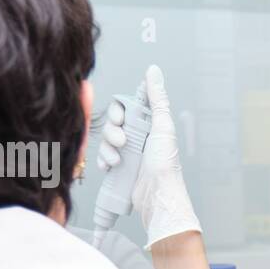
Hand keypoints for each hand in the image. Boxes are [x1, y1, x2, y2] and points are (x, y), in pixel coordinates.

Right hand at [96, 65, 200, 248]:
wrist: (158, 197)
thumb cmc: (166, 166)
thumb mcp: (163, 127)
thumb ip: (156, 99)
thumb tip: (153, 72)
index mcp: (149, 125)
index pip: (126, 107)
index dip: (119, 110)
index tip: (122, 118)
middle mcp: (138, 137)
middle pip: (113, 123)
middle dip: (112, 130)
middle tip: (122, 141)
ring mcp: (128, 153)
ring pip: (106, 140)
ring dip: (108, 148)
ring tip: (118, 159)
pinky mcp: (120, 169)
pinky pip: (103, 158)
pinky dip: (104, 161)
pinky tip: (110, 167)